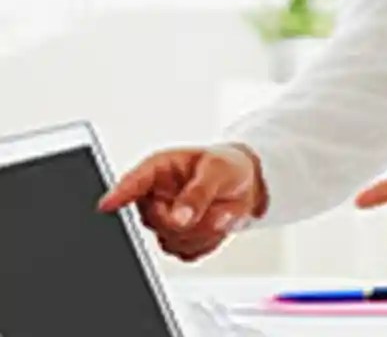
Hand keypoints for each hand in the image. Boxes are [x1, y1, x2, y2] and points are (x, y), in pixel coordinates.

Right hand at [97, 144, 265, 261]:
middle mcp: (154, 198)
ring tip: (217, 211)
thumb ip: (198, 193)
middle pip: (155, 222)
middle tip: (211, 205)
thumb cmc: (227, 167)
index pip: (132, 184)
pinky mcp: (176, 239)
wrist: (247, 184)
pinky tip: (215, 225)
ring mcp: (163, 221)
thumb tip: (179, 218)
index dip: (119, 195)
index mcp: (158, 170)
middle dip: (188, 219)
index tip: (106, 206)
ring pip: (171, 241)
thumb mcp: (218, 170)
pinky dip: (207, 243)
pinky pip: (186, 252)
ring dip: (201, 231)